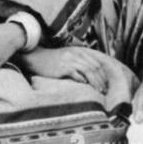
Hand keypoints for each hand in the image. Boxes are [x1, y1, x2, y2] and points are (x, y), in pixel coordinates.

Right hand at [21, 46, 135, 104]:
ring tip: (99, 92)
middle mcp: (76, 55)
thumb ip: (80, 62)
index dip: (104, 75)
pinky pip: (77, 75)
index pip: (97, 63)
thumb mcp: (68, 56)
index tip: (107, 84)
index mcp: (79, 51)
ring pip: (88, 71)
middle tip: (105, 91)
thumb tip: (92, 75)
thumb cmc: (52, 61)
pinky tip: (86, 88)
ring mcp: (69, 60)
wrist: (36, 58)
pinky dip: (83, 82)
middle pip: (95, 68)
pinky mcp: (62, 68)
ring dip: (96, 83)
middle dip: (102, 80)